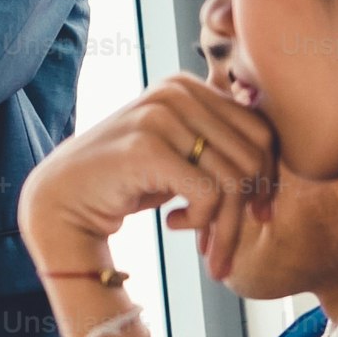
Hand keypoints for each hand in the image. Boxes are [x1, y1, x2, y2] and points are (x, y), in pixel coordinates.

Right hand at [18, 74, 276, 287]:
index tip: (259, 217)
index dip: (269, 179)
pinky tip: (173, 225)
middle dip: (249, 209)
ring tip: (207, 249)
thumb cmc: (124, 182)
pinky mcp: (146, 147)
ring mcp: (159, 116)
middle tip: (228, 244)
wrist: (60, 200)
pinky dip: (203, 222)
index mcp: (186, 86)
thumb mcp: (178, 156)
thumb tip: (277, 173)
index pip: (260, 131)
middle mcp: (175, 92)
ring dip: (225, 226)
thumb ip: (217, 147)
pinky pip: (209, 193)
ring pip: (234, 179)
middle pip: (253, 156)